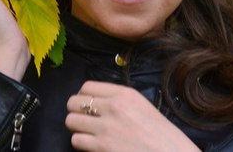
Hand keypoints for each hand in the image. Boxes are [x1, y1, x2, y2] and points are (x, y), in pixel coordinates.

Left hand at [65, 81, 200, 151]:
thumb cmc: (161, 134)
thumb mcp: (142, 106)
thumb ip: (119, 100)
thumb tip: (96, 102)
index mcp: (124, 94)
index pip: (87, 87)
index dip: (83, 97)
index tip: (87, 106)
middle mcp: (113, 106)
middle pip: (73, 102)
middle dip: (76, 112)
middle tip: (85, 121)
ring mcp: (106, 127)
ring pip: (71, 121)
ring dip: (77, 128)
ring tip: (88, 134)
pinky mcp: (102, 146)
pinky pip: (76, 140)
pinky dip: (81, 143)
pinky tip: (91, 146)